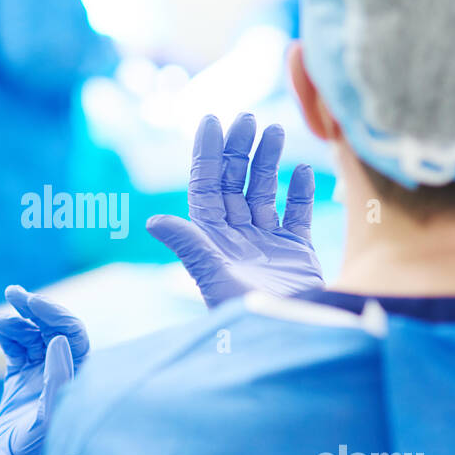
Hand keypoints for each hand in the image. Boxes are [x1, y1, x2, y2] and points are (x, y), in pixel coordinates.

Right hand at [0, 285, 89, 454]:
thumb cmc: (38, 454)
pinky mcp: (20, 379)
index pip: (73, 334)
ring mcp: (41, 373)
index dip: (55, 316)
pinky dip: (7, 335)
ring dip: (17, 321)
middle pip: (54, 328)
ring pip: (33, 335)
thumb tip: (58, 341)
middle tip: (13, 294)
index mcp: (79, 377)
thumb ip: (56, 379)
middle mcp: (64, 371)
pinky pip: (16, 347)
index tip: (32, 305)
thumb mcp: (48, 419)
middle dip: (35, 309)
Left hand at [147, 113, 323, 307]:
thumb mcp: (212, 278)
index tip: (211, 120)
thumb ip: (188, 246)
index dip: (207, 155)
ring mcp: (267, 244)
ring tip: (275, 130)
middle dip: (239, 150)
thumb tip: (152, 221)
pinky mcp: (296, 253)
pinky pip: (297, 215)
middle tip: (248, 118)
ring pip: (265, 193)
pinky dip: (300, 193)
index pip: (205, 188)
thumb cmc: (245, 313)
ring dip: (268, 162)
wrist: (291, 336)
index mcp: (211, 240)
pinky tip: (302, 170)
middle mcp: (237, 238)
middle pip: (234, 184)